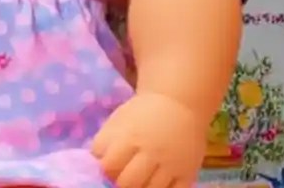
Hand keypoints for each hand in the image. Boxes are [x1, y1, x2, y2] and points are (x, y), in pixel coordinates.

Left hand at [91, 92, 205, 187]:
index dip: (105, 169)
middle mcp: (153, 152)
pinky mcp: (188, 174)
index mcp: (132, 136)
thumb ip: (104, 141)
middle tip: (121, 178)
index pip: (109, 165)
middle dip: (120, 183)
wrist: (179, 104)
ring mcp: (172, 165)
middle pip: (129, 183)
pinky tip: (153, 185)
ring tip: (137, 180)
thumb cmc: (142, 114)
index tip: (106, 167)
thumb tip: (94, 165)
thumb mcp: (118, 120)